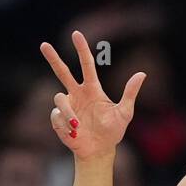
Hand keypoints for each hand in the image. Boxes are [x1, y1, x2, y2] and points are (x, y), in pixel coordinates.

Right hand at [40, 30, 145, 159]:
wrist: (99, 151)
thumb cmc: (112, 131)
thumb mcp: (124, 113)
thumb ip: (130, 93)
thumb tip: (142, 74)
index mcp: (92, 89)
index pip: (86, 65)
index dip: (81, 49)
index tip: (76, 34)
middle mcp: (77, 94)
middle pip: (63, 72)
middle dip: (53, 58)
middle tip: (43, 45)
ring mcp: (67, 106)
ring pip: (59, 98)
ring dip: (68, 113)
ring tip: (77, 127)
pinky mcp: (59, 120)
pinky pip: (56, 116)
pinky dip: (65, 126)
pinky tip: (73, 134)